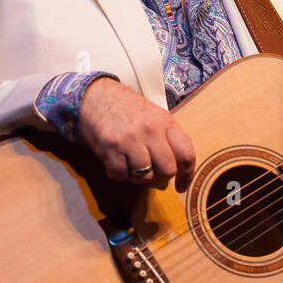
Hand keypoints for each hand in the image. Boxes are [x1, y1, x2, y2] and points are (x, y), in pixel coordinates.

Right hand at [77, 78, 194, 191]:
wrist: (96, 96)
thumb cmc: (127, 109)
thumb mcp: (154, 117)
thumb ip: (166, 144)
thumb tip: (168, 180)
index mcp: (165, 122)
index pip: (186, 154)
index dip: (187, 175)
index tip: (182, 186)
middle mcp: (150, 130)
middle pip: (168, 170)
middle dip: (162, 180)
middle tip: (154, 179)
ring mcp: (129, 140)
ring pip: (145, 176)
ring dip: (139, 178)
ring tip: (133, 167)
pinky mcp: (110, 148)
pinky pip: (121, 175)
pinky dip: (120, 174)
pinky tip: (117, 163)